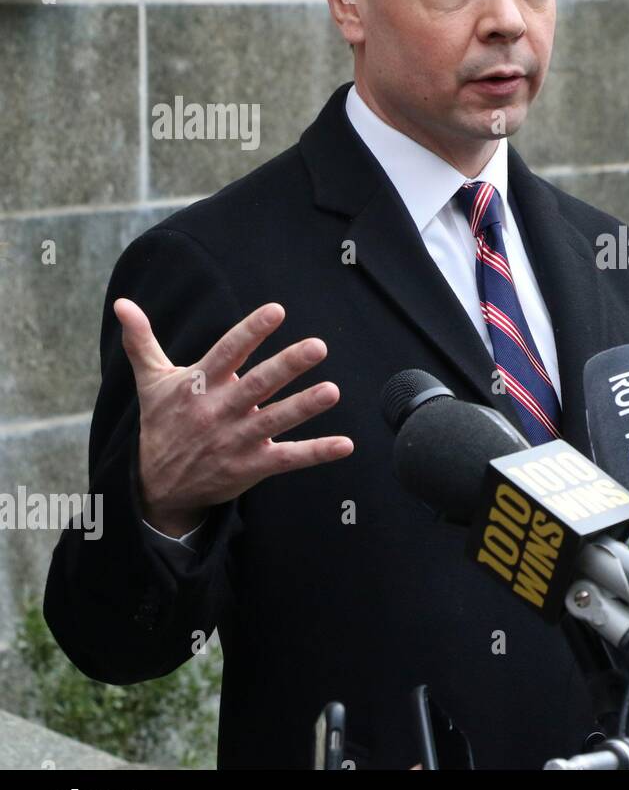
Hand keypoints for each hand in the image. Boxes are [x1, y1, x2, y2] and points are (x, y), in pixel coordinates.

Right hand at [114, 299, 353, 535]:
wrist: (156, 487)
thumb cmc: (162, 423)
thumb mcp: (151, 382)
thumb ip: (142, 342)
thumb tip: (122, 303)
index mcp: (198, 385)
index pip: (228, 352)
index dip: (251, 331)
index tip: (276, 310)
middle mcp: (219, 410)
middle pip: (257, 384)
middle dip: (288, 365)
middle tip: (318, 346)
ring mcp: (237, 440)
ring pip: (275, 420)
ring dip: (305, 406)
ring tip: (333, 391)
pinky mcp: (251, 466)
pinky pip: (288, 458)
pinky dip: (317, 452)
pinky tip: (345, 444)